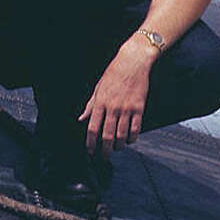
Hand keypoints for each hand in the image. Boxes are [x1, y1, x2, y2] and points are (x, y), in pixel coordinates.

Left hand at [78, 35, 155, 156]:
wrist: (133, 62)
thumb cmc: (114, 73)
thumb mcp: (98, 88)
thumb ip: (90, 106)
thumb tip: (81, 119)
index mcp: (100, 102)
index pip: (92, 128)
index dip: (90, 143)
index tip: (90, 151)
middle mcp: (112, 107)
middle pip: (107, 135)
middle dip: (104, 150)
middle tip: (104, 157)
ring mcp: (126, 108)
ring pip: (122, 135)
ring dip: (118, 146)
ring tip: (116, 148)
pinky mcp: (139, 108)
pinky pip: (135, 129)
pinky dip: (132, 138)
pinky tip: (130, 140)